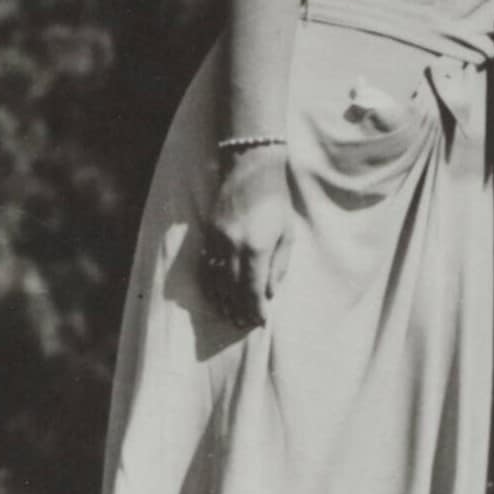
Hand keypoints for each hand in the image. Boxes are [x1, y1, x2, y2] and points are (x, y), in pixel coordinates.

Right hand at [200, 148, 292, 330]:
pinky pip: (206, 266)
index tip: (260, 322)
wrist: (250, 169)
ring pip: (216, 280)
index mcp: (257, 247)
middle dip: (239, 309)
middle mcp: (234, 247)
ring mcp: (217, 240)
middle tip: (243, 324)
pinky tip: (215, 294)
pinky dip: (210, 284)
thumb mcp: (287, 233)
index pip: (253, 288)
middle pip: (233, 288)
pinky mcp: (209, 234)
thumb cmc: (275, 201)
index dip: (256, 308)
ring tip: (228, 314)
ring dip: (222, 300)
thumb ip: (279, 265)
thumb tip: (270, 293)